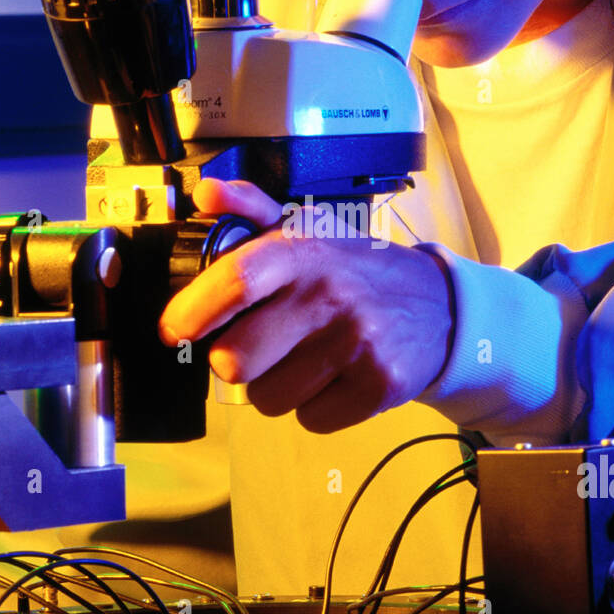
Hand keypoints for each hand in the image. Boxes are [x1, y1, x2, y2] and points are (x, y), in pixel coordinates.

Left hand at [158, 179, 453, 432]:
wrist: (438, 306)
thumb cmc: (355, 269)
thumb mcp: (308, 228)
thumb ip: (251, 208)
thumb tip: (205, 194)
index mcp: (302, 253)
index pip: (234, 282)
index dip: (193, 313)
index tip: (175, 330)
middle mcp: (330, 296)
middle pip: (235, 361)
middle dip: (235, 362)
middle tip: (257, 347)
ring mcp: (358, 344)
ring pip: (269, 398)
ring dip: (275, 388)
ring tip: (302, 360)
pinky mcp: (379, 385)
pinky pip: (311, 420)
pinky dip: (314, 408)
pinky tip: (333, 378)